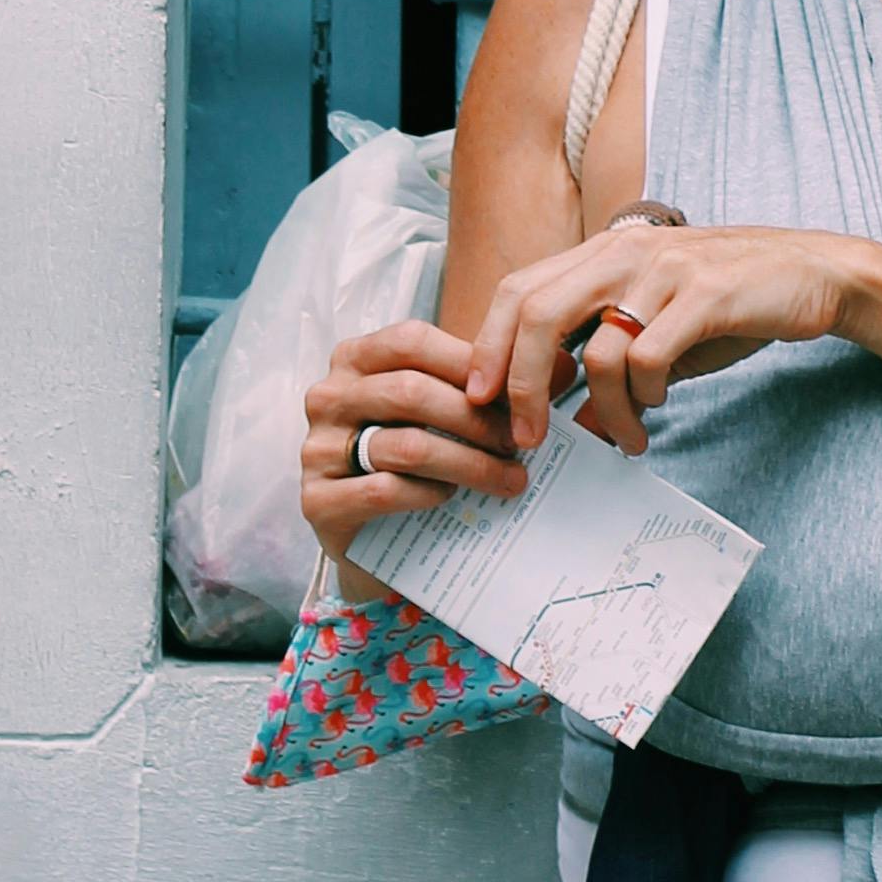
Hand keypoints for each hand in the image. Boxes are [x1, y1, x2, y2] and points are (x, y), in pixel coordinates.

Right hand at [300, 317, 540, 573]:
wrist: (375, 542)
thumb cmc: (417, 464)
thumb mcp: (449, 414)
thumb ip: (492, 385)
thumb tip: (567, 369)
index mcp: (353, 359)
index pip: (411, 340)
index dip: (471, 362)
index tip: (520, 393)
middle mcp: (327, 396)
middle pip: (412, 392)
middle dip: (479, 420)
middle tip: (524, 444)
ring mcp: (315, 449)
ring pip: (406, 445)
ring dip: (471, 464)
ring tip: (512, 479)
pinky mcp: (316, 502)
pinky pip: (384, 491)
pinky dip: (429, 495)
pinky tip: (456, 501)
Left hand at [465, 224, 859, 455]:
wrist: (815, 273)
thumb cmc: (731, 302)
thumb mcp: (659, 329)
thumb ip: (610, 364)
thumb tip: (574, 423)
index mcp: (603, 252)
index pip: (520, 289)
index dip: (489, 344)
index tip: (479, 399)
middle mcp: (625, 251)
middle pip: (537, 313)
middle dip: (522, 384)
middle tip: (526, 436)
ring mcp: (665, 269)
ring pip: (597, 350)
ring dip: (603, 411)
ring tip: (624, 439)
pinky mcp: (705, 295)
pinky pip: (649, 358)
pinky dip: (645, 396)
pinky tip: (659, 407)